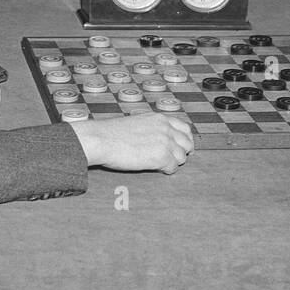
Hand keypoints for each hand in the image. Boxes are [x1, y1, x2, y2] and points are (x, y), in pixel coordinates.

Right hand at [69, 112, 193, 174]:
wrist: (101, 139)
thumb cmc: (111, 133)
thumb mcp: (136, 122)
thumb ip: (151, 128)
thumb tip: (155, 139)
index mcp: (160, 118)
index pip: (185, 128)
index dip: (185, 139)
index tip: (182, 147)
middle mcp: (166, 128)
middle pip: (187, 143)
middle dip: (182, 152)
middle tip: (173, 159)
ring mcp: (165, 142)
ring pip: (182, 157)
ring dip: (173, 162)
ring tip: (161, 165)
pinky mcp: (161, 156)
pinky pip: (172, 167)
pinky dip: (166, 170)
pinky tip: (157, 169)